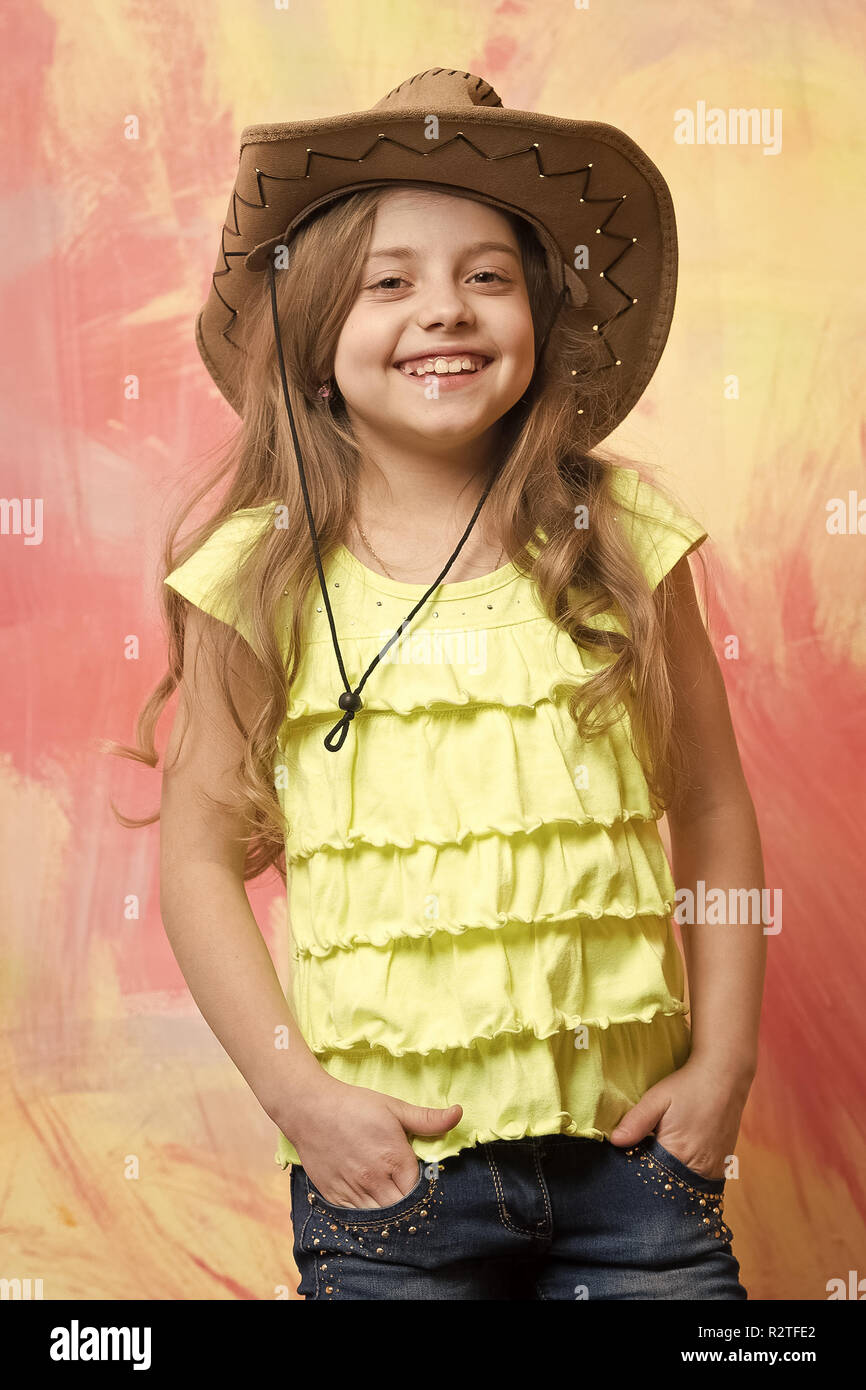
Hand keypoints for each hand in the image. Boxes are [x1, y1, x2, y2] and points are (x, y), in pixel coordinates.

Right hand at [281, 1073, 462, 1208]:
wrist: (309, 1109)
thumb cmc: (354, 1105)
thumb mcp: (394, 1107)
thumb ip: (428, 1118)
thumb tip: (459, 1113)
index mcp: (394, 1158)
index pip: (420, 1190)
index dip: (425, 1190)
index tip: (424, 1186)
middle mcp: (375, 1179)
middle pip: (403, 1211)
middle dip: (410, 1209)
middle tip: (413, 1203)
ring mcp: (353, 1191)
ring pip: (381, 1220)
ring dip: (390, 1218)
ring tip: (396, 1210)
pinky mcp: (335, 1197)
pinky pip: (356, 1220)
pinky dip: (367, 1218)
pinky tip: (373, 1211)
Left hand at [607, 1057, 752, 1180]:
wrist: (724, 1076)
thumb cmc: (688, 1087)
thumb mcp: (657, 1099)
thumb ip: (636, 1122)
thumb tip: (615, 1142)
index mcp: (680, 1155)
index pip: (651, 1178)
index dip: (638, 1171)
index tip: (629, 1161)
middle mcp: (701, 1169)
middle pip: (669, 1185)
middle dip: (655, 1176)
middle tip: (644, 1157)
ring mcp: (715, 1169)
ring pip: (685, 1185)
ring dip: (672, 1176)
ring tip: (662, 1156)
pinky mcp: (723, 1165)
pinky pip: (700, 1180)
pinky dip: (687, 1173)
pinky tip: (679, 1158)